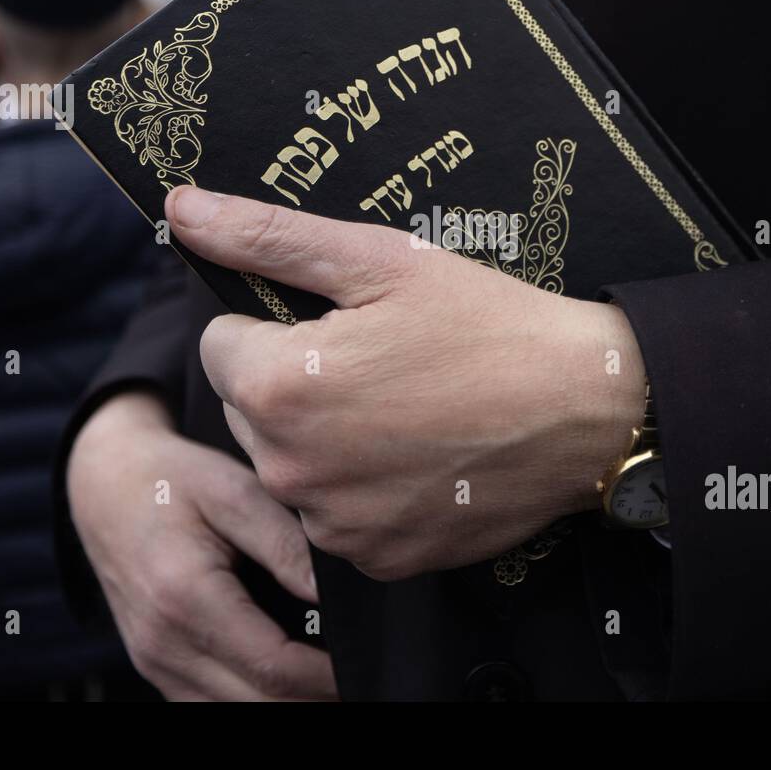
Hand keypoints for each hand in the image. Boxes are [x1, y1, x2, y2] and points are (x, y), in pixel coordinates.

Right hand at [67, 390, 336, 700]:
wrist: (105, 485)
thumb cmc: (172, 480)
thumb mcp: (233, 489)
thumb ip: (284, 543)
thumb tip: (327, 593)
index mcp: (185, 597)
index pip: (272, 667)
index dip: (326, 675)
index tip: (360, 660)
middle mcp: (163, 644)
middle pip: (258, 704)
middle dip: (315, 695)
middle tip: (356, 670)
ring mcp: (154, 663)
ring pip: (234, 716)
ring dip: (285, 701)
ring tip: (328, 674)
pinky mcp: (156, 668)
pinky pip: (212, 708)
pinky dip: (253, 699)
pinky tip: (286, 675)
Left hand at [166, 186, 646, 581]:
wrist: (588, 410)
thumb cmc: (488, 325)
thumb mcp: (380, 261)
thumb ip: (268, 237)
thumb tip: (183, 209)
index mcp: (276, 387)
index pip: (219, 345)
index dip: (275, 326)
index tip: (341, 326)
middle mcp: (289, 469)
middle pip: (250, 409)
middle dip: (293, 383)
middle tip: (381, 364)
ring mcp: (334, 524)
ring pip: (292, 465)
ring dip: (326, 440)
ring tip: (406, 409)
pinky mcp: (376, 561)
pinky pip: (338, 516)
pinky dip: (365, 489)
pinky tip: (420, 458)